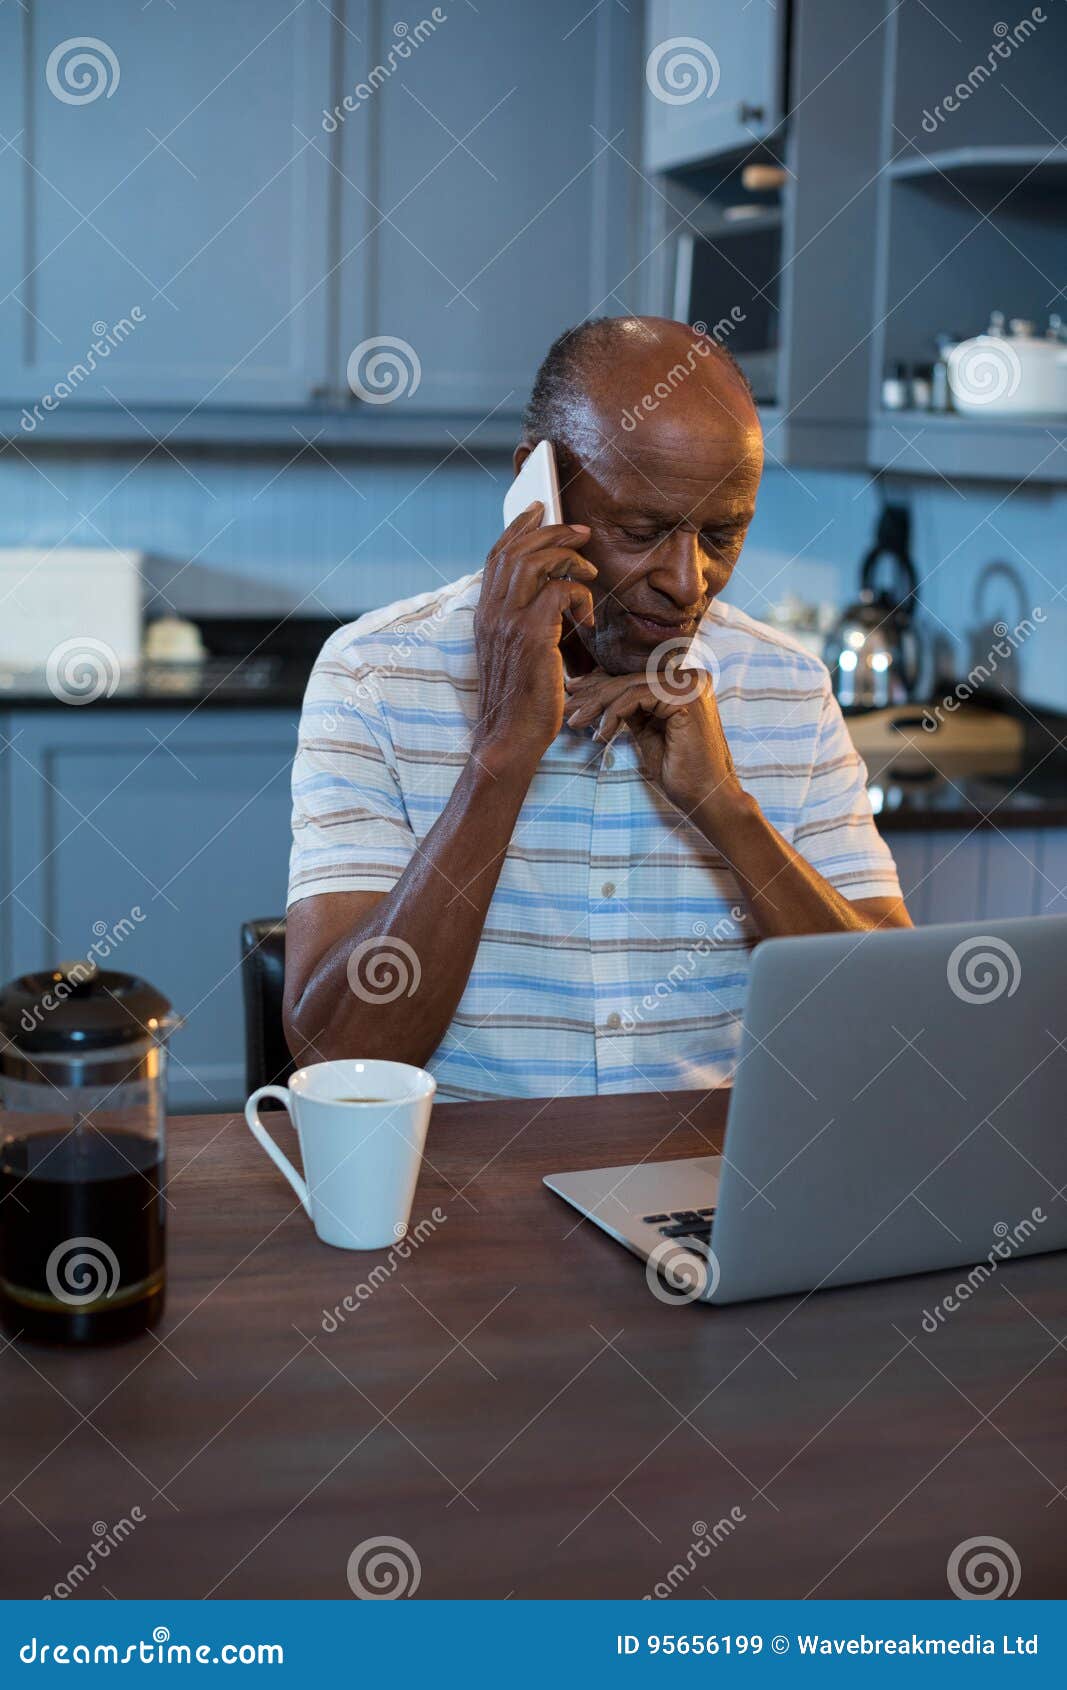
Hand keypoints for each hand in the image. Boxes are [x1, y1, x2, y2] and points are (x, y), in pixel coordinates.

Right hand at [472, 503, 595, 772]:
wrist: (509, 737)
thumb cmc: (519, 702)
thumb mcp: (515, 655)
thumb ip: (524, 624)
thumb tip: (550, 598)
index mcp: (485, 614)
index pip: (496, 555)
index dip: (519, 527)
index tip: (540, 510)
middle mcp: (491, 612)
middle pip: (517, 549)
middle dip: (552, 531)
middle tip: (581, 532)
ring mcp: (508, 622)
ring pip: (536, 561)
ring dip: (568, 557)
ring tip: (590, 571)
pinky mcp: (531, 636)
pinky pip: (560, 591)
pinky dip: (581, 596)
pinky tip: (589, 617)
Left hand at [564, 659, 743, 823]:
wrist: (706, 798)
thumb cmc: (679, 771)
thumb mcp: (648, 731)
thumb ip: (630, 708)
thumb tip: (598, 691)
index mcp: (685, 683)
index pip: (635, 677)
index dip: (601, 684)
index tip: (574, 694)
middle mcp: (691, 677)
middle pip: (630, 679)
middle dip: (593, 694)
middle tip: (567, 707)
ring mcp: (691, 684)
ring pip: (629, 686)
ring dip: (597, 705)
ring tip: (575, 722)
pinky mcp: (685, 697)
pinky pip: (636, 697)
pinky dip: (613, 715)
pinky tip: (600, 735)